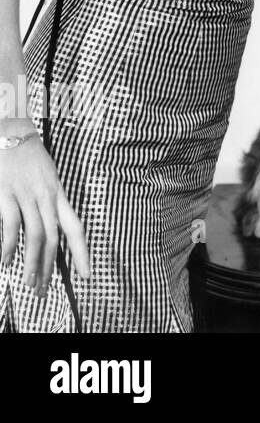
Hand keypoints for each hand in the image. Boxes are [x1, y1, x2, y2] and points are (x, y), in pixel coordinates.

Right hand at [0, 126, 90, 297]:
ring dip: (32, 262)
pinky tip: (6, 262)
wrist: (11, 132)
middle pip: (55, 238)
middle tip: (44, 291)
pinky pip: (10, 225)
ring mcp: (26, 195)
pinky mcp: (5, 194)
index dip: (82, 252)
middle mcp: (47, 197)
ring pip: (36, 235)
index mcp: (58, 194)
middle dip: (50, 267)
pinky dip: (8, 246)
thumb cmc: (29, 158)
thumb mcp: (47, 178)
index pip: (75, 227)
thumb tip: (51, 229)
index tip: (87, 275)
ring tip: (29, 283)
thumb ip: (49, 203)